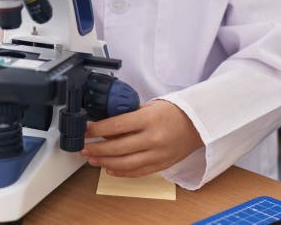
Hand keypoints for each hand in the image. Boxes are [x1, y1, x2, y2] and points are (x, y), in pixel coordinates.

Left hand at [80, 100, 203, 177]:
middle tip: (83, 148)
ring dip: (104, 162)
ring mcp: (157, 154)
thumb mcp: (148, 107)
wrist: (198, 124)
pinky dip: (121, 172)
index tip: (85, 130)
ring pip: (125, 163)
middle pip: (117, 148)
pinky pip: (137, 172)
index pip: (116, 126)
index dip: (97, 130)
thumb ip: (128, 116)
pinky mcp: (161, 165)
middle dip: (96, 148)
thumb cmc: (172, 112)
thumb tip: (105, 126)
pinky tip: (109, 168)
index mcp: (148, 120)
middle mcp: (152, 139)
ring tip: (91, 159)